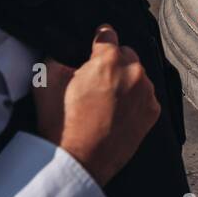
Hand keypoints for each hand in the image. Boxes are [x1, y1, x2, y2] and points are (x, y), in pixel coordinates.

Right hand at [34, 26, 160, 187]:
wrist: (79, 162)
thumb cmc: (61, 121)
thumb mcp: (45, 81)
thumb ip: (57, 56)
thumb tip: (63, 50)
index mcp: (109, 59)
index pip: (107, 34)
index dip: (98, 38)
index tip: (96, 42)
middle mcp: (134, 72)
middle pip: (126, 54)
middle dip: (113, 61)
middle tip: (96, 79)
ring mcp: (146, 93)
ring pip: (138, 75)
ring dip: (126, 80)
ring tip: (107, 99)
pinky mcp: (152, 113)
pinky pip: (145, 96)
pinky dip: (135, 99)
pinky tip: (118, 111)